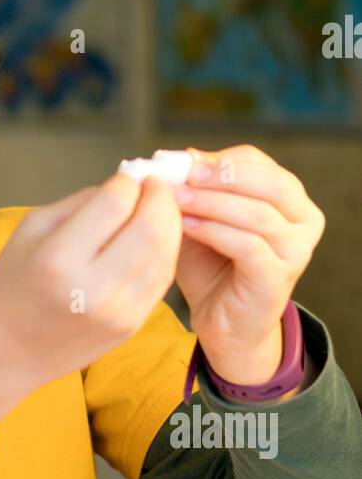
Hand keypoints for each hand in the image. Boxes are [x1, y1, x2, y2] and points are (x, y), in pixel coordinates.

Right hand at [0, 172, 183, 391]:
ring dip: (169, 222)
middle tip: (154, 185)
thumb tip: (126, 184)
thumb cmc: (12, 285)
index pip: (114, 203)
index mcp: (57, 258)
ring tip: (157, 208)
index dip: (128, 181)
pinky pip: (162, 278)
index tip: (127, 176)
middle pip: (150, 227)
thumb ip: (80, 202)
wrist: (6, 352)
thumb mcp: (31, 229)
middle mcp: (91, 288)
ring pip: (166, 252)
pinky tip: (154, 238)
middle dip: (159, 196)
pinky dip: (166, 251)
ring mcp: (117, 311)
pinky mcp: (131, 326)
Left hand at [171, 145, 325, 385]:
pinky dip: (214, 231)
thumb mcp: (201, 218)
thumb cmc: (211, 266)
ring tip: (174, 201)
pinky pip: (248, 245)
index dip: (217, 159)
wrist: (221, 323)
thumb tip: (183, 155)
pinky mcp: (278, 278)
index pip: (256, 162)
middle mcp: (303, 220)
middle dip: (221, 175)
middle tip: (181, 176)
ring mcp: (296, 251)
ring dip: (211, 202)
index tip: (180, 163)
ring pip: (257, 213)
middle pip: (268, 181)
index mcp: (289, 197)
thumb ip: (197, 188)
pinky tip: (185, 226)